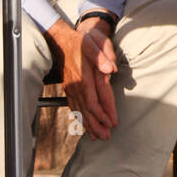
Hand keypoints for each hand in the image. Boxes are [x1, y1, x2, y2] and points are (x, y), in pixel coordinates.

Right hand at [46, 17, 117, 139]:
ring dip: (88, 125)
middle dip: (97, 125)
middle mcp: (76, 85)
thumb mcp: (95, 42)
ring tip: (97, 137)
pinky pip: (73, 106)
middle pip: (87, 110)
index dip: (105, 113)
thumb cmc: (83, 41)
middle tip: (107, 137)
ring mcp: (71, 88)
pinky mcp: (68, 88)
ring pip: (79, 111)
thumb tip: (110, 69)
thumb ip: (103, 55)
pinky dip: (79, 118)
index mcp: (84, 76)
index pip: (96, 100)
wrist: (63, 40)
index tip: (113, 123)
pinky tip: (84, 125)